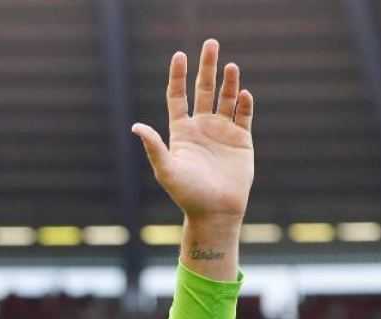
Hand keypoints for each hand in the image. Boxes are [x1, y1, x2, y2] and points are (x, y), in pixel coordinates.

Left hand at [131, 39, 254, 223]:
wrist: (215, 213)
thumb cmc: (187, 194)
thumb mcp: (166, 170)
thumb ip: (154, 147)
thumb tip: (135, 126)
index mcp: (181, 132)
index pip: (178, 96)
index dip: (178, 76)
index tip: (179, 55)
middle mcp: (202, 128)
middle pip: (204, 89)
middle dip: (207, 67)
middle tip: (210, 43)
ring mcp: (222, 132)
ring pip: (226, 99)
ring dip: (229, 82)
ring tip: (230, 65)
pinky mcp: (241, 141)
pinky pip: (244, 116)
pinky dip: (244, 104)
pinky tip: (243, 94)